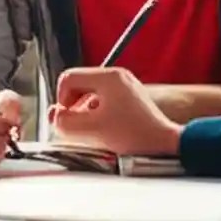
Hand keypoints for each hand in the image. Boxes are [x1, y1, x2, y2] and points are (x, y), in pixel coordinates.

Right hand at [50, 68, 181, 155]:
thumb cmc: (136, 135)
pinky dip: (97, 113)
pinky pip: (102, 99)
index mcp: (108, 77)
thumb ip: (66, 122)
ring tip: (91, 129)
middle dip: (72, 105)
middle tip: (76, 125)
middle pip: (78, 84)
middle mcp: (116, 76)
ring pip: (89, 92)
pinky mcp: (129, 97)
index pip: (68, 78)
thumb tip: (54, 116)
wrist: (165, 144)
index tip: (66, 118)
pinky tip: (103, 128)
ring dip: (83, 111)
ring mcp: (124, 85)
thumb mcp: (93, 129)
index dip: (61, 99)